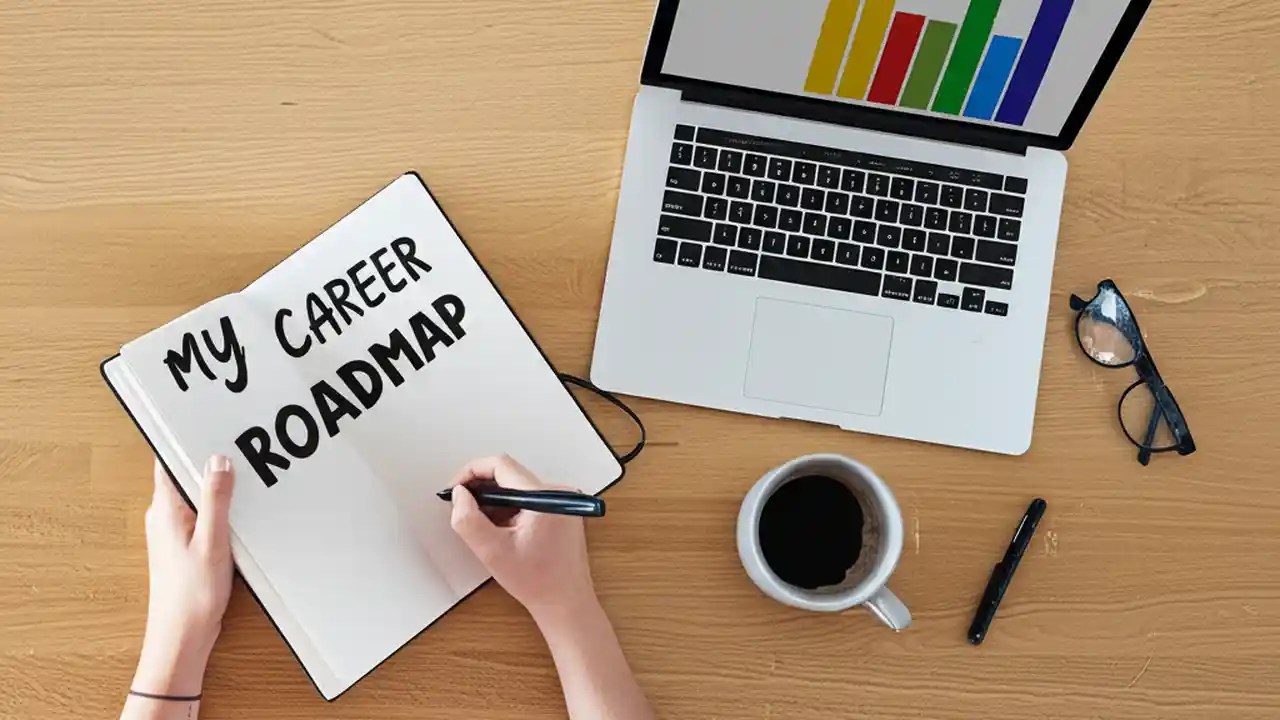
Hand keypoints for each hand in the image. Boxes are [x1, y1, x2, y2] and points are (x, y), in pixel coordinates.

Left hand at [133, 456, 235, 695]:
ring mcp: (174, 532)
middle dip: (210, 462)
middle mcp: (164, 517)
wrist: (182, 636)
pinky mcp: (187, 546)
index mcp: (164, 510)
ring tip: (246, 476)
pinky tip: (241, 512)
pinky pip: (203, 515)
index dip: (185, 441)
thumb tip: (218, 460)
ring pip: (197, 496)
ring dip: (218, 488)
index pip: (167, 462)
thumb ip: (215, 499)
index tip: (210, 426)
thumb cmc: (192, 594)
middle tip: (241, 445)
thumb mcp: (211, 541)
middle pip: (185, 476)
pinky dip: (221, 509)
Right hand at [448, 455, 595, 621]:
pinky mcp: (561, 511)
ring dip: (495, 502)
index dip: (472, 472)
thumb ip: (469, 520)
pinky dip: (509, 509)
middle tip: (463, 509)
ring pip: (517, 488)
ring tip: (482, 525)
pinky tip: (500, 530)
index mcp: (545, 497)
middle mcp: (557, 492)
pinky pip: (528, 499)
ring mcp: (562, 501)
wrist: (566, 603)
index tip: (456, 489)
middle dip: (482, 490)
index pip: (501, 465)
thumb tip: (459, 494)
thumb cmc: (539, 582)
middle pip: (509, 475)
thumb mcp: (493, 552)